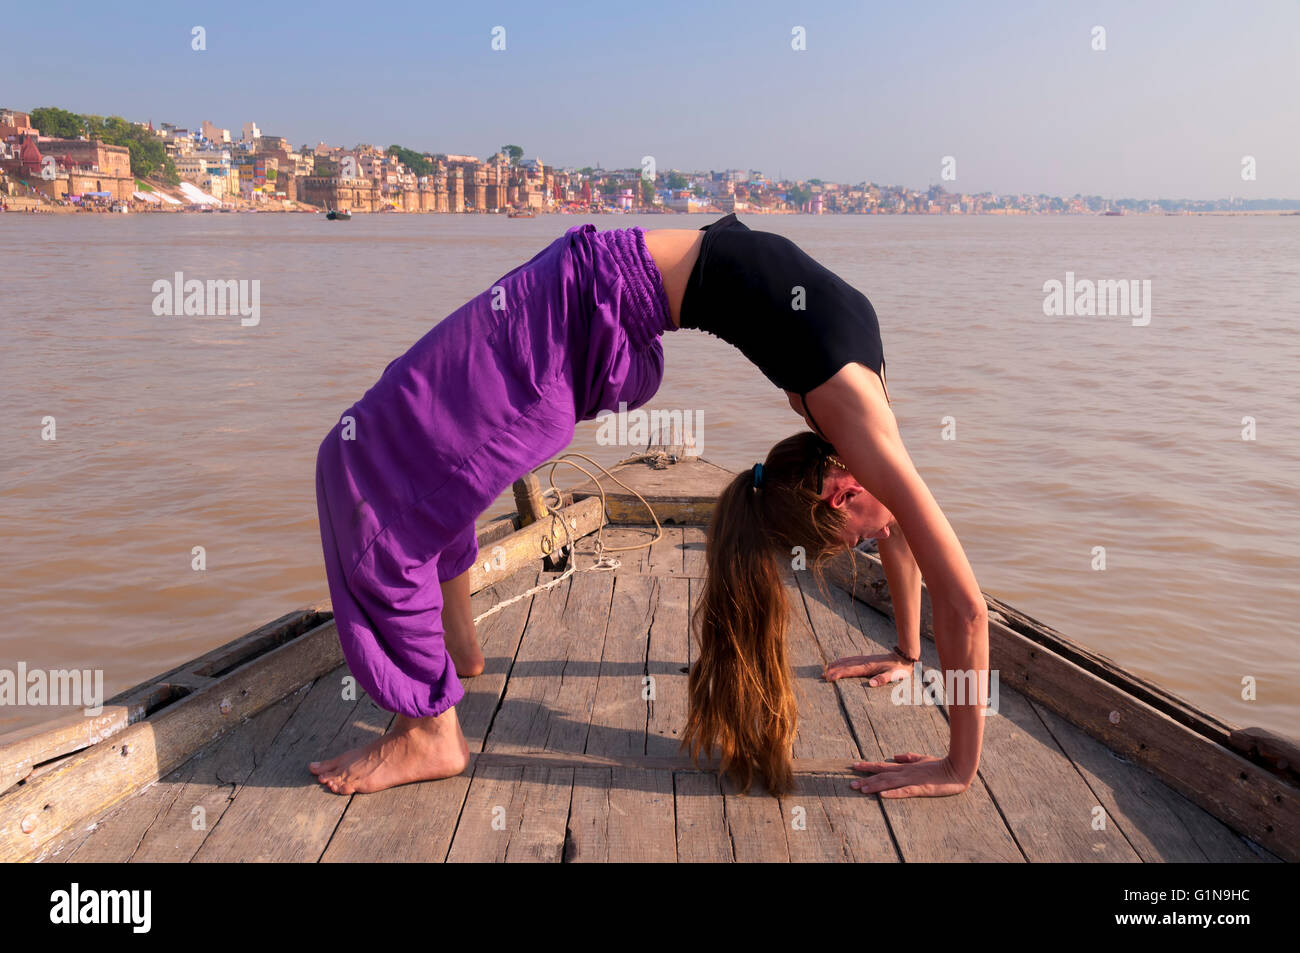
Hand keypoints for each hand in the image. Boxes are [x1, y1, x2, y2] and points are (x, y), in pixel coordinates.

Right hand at [824, 653, 912, 686]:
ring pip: (846, 661)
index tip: (828, 678)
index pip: (849, 671)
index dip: (838, 674)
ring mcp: (864, 659)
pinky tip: (839, 662)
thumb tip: (870, 684)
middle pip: (844, 665)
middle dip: (832, 670)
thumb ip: (882, 679)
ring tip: (825, 669)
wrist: (904, 656)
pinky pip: (850, 659)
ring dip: (835, 665)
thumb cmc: (899, 669)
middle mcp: (864, 662)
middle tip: (821, 676)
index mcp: (868, 667)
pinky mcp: (866, 659)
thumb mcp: (894, 675)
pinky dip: (842, 661)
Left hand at [849, 752, 970, 797]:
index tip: (853, 766)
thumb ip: (908, 757)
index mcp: (904, 767)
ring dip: (874, 786)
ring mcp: (912, 780)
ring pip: (889, 783)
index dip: (867, 766)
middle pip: (881, 775)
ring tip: (861, 789)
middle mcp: (905, 772)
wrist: (957, 769)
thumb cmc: (940, 765)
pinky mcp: (920, 788)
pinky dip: (893, 793)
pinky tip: (882, 796)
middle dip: (865, 779)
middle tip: (850, 783)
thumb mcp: (922, 758)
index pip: (882, 766)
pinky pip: (904, 791)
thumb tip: (894, 756)